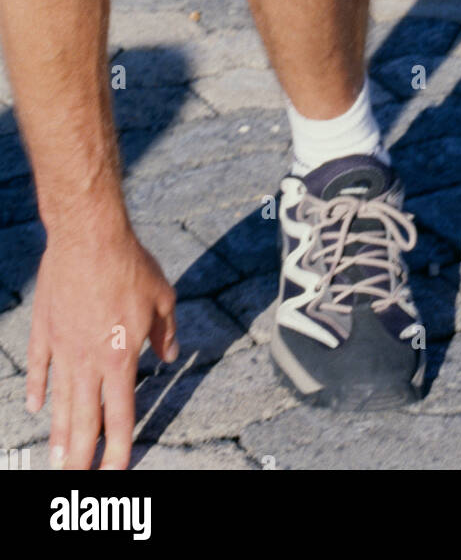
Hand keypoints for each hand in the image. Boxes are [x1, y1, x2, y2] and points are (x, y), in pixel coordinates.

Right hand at [26, 218, 176, 469]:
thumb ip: (166, 331)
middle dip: (81, 455)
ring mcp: (62, 348)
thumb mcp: (162, 297)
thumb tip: (169, 353)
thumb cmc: (129, 264)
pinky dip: (37, 390)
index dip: (117, 448)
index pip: (119, 416)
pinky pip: (39, 367)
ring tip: (55, 460)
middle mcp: (88, 361)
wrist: (88, 237)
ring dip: (58, 434)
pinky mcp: (44, 330)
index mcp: (120, 358)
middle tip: (74, 479)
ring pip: (59, 402)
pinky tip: (35, 408)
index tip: (115, 472)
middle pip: (84, 420)